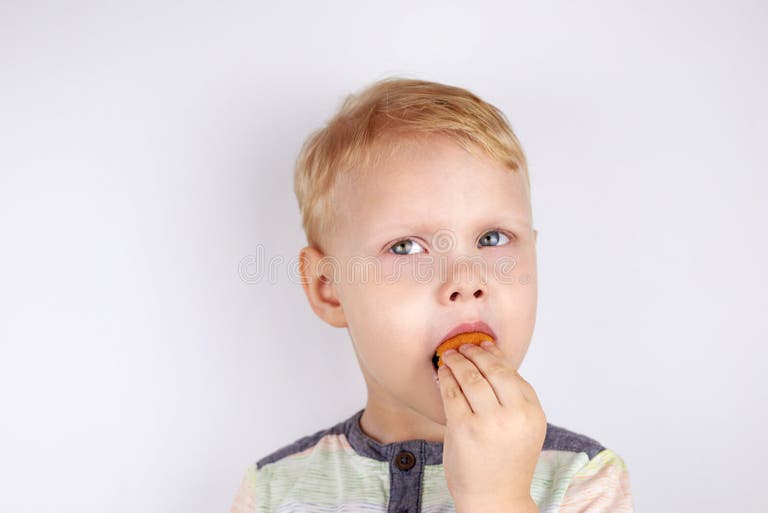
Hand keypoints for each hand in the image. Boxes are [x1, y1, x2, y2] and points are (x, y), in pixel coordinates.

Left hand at [437, 341, 546, 511]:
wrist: (495, 499)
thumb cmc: (505, 463)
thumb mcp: (521, 429)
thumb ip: (512, 400)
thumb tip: (491, 360)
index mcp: (532, 413)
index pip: (512, 374)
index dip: (496, 355)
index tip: (484, 344)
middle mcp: (515, 415)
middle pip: (493, 370)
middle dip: (476, 352)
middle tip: (464, 345)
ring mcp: (489, 422)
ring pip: (471, 378)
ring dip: (458, 361)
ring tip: (449, 354)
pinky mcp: (464, 428)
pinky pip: (452, 393)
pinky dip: (446, 378)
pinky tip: (442, 372)